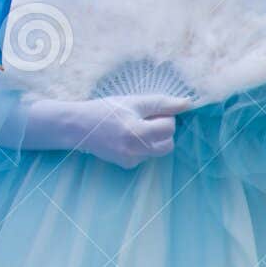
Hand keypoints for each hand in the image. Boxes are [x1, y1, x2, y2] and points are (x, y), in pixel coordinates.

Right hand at [23, 93, 193, 168]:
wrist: (77, 126)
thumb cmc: (104, 110)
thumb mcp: (131, 101)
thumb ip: (161, 103)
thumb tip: (188, 103)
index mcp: (137, 131)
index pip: (169, 127)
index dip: (164, 116)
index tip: (150, 111)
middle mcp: (135, 149)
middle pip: (168, 144)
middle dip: (162, 131)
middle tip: (146, 120)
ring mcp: (131, 159)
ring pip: (158, 150)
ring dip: (153, 139)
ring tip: (134, 128)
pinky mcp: (127, 164)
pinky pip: (145, 155)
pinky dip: (142, 146)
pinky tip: (126, 138)